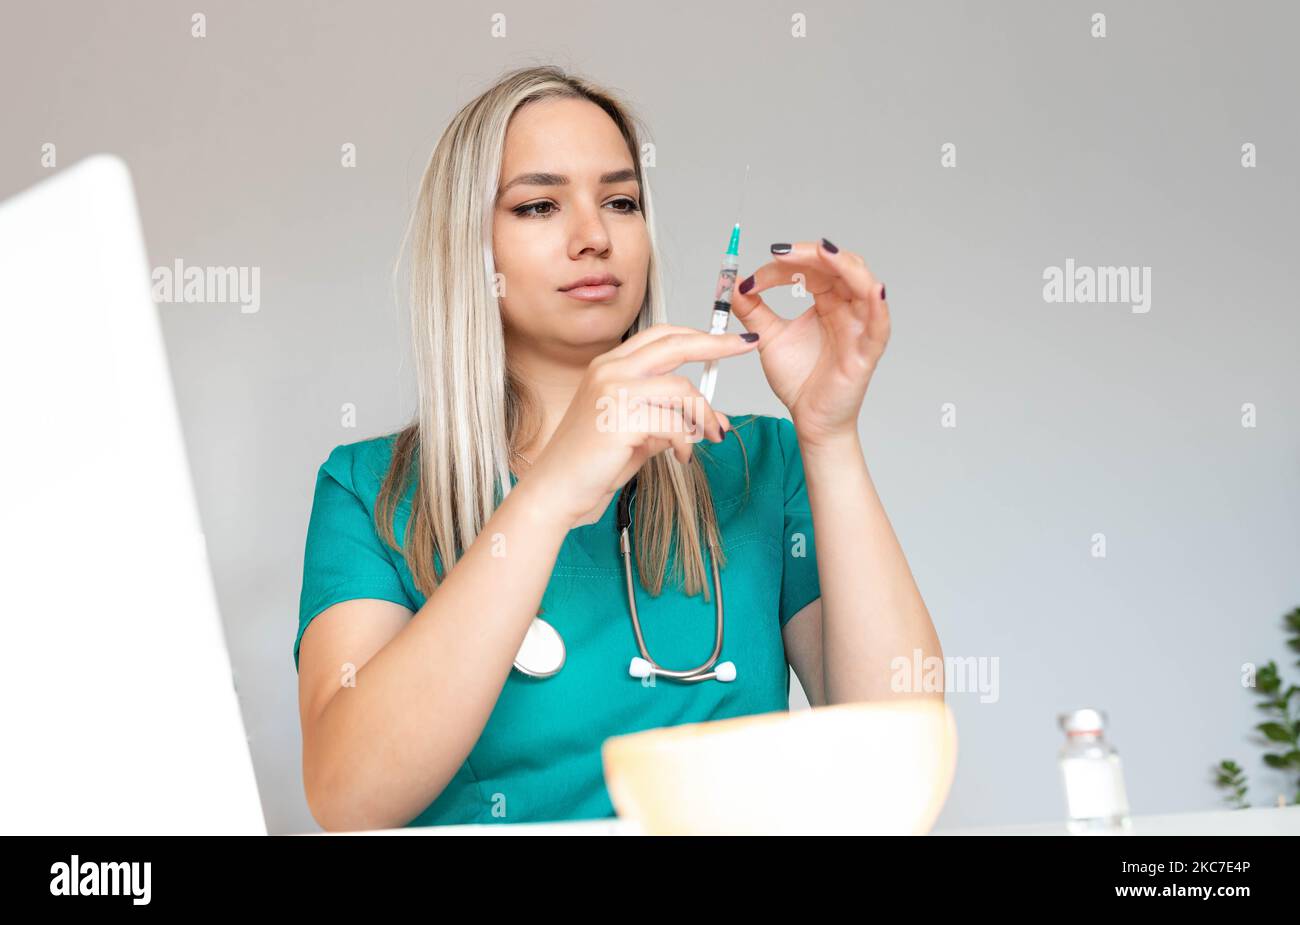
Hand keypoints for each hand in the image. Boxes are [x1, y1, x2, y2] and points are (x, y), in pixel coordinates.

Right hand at [523, 324, 757, 526]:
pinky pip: (674, 423)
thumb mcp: (635, 432)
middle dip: (716, 344)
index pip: (660, 336)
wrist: (557, 490)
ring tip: (709, 437)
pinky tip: (681, 457)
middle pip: (673, 344)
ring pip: (681, 389)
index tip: (729, 338)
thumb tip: (712, 419)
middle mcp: (609, 371)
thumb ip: (668, 418)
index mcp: (609, 366)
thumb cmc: (592, 463)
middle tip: (746, 345)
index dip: (697, 334)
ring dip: (704, 415)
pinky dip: (686, 442)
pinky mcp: (620, 419)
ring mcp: (612, 392)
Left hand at [729, 239, 889, 446]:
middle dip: (810, 255)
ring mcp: (860, 328)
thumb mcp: (767, 338)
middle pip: (838, 267)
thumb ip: (752, 311)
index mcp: (827, 302)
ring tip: (821, 252)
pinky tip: (873, 289)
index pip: (811, 270)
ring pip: (863, 285)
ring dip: (843, 264)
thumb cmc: (799, 379)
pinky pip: (880, 324)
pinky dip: (878, 305)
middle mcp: (847, 309)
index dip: (783, 267)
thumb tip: (734, 285)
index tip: (752, 279)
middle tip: (779, 253)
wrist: (809, 418)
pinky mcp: (867, 351)